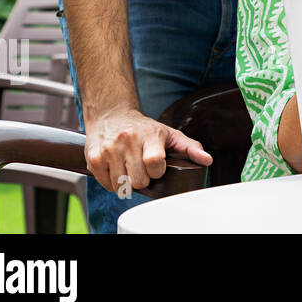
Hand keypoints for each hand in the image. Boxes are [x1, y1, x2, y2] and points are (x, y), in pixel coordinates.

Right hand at [83, 107, 212, 197]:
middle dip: (143, 179)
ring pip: (121, 185)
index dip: (157, 171)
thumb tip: (207, 160)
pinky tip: (116, 168)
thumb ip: (190, 147)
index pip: (154, 164)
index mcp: (149, 134)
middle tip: (142, 168)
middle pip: (138, 180)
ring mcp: (108, 149)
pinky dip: (112, 182)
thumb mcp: (169, 134)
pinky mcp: (94, 157)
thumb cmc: (145, 128)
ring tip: (129, 167)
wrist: (111, 115)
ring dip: (127, 182)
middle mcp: (127, 140)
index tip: (157, 166)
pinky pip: (106, 184)